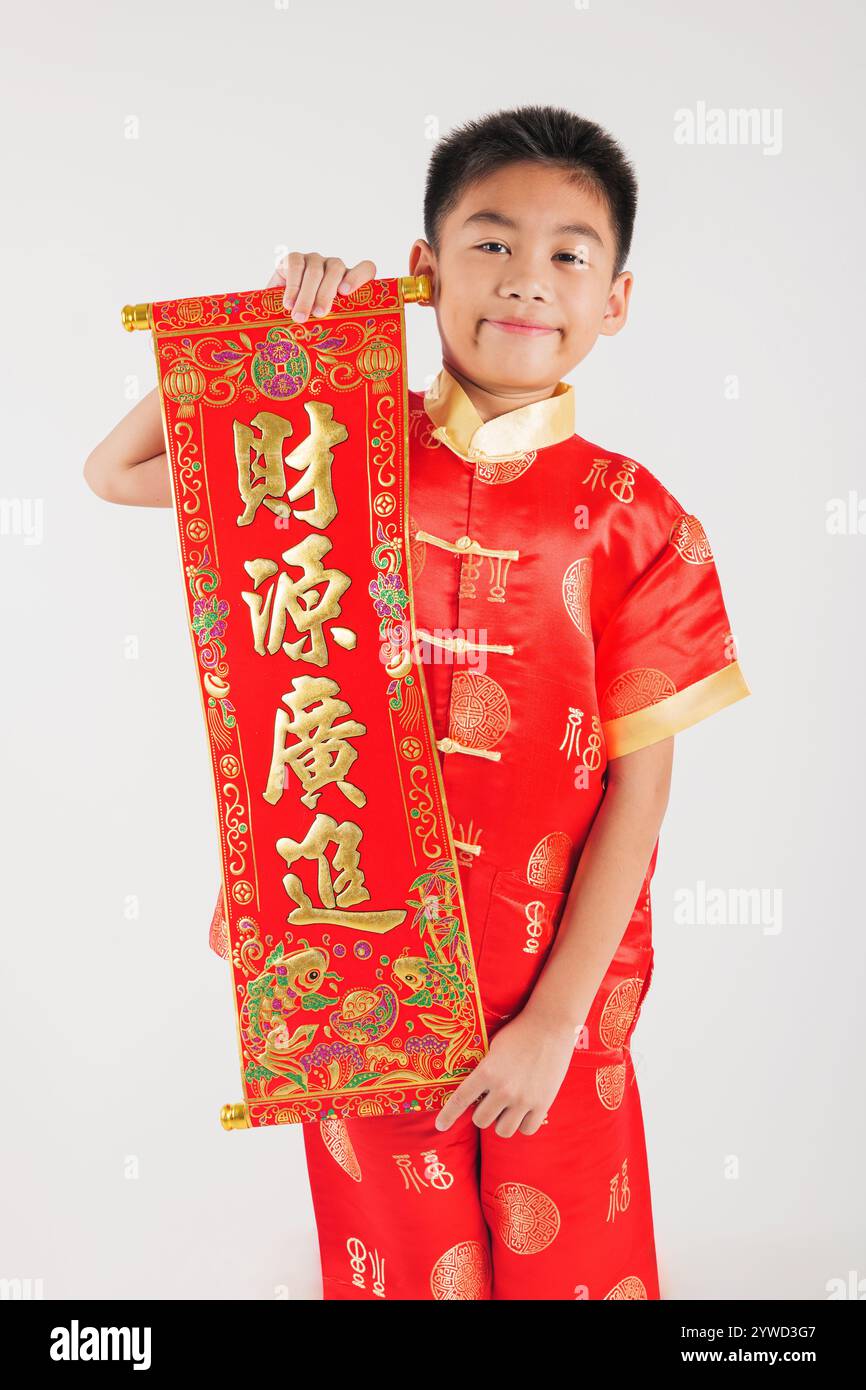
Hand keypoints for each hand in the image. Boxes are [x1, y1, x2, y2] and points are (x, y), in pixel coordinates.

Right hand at [266, 252, 376, 321]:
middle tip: (319, 314)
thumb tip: (345, 354)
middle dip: (326, 293)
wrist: (280, 316)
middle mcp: (334, 267)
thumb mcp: (328, 326)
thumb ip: (337, 329)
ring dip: (306, 295)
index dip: (358, 277)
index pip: (366, 268)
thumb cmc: (311, 325)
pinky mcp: (294, 259)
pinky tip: (288, 304)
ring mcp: (315, 260)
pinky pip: (294, 265)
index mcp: (350, 280)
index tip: (346, 293)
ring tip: (300, 317)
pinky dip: (292, 286)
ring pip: (314, 271)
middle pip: (336, 270)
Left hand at [434, 1009, 577, 1138]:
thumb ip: (482, 1070)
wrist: (550, 1024)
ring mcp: (523, 1099)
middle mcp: (503, 1089)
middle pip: (480, 1120)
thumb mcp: (492, 1047)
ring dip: (502, 1121)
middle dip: (482, 1112)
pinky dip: (523, 1123)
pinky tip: (523, 1112)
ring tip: (507, 1108)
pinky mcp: (543, 1103)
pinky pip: (527, 1129)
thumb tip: (472, 1090)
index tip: (440, 1125)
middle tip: (489, 1102)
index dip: (448, 1116)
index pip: (460, 1100)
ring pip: (503, 1130)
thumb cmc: (519, 1032)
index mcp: (486, 1072)